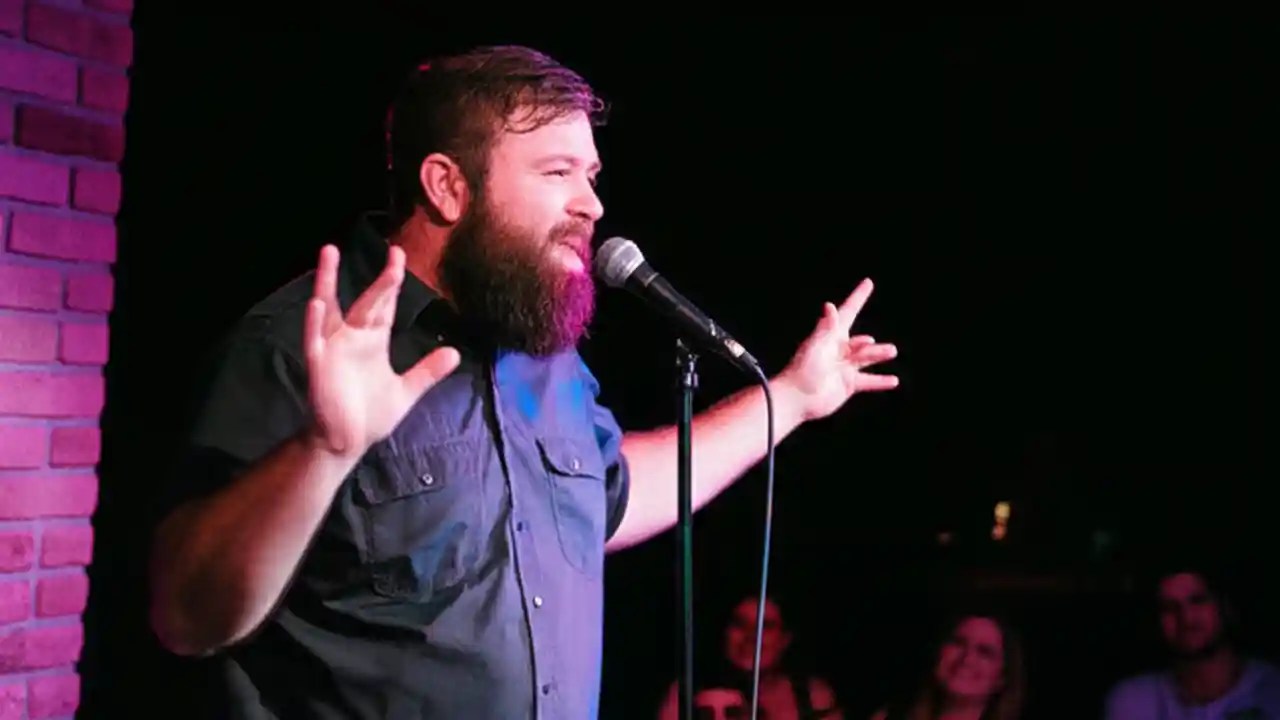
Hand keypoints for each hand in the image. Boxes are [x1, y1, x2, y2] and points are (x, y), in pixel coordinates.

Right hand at [303, 243, 460, 456]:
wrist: (346, 443)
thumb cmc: (371, 414)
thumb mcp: (406, 390)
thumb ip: (427, 371)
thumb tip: (455, 354)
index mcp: (373, 342)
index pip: (385, 305)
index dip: (392, 282)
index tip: (399, 256)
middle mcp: (352, 338)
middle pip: (366, 301)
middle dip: (379, 279)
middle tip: (392, 251)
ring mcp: (333, 349)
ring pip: (329, 309)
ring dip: (327, 282)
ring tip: (329, 254)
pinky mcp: (319, 366)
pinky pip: (314, 341)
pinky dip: (314, 323)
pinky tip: (316, 304)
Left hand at [776, 278, 898, 422]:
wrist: (798, 399)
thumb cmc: (803, 370)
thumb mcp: (816, 346)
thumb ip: (827, 328)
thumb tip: (830, 306)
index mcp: (831, 336)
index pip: (848, 312)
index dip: (858, 297)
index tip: (868, 283)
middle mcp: (839, 350)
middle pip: (860, 341)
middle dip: (870, 343)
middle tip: (880, 345)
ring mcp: (844, 367)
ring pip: (867, 358)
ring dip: (879, 354)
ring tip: (892, 351)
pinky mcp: (848, 384)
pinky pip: (868, 380)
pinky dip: (880, 381)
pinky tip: (894, 381)